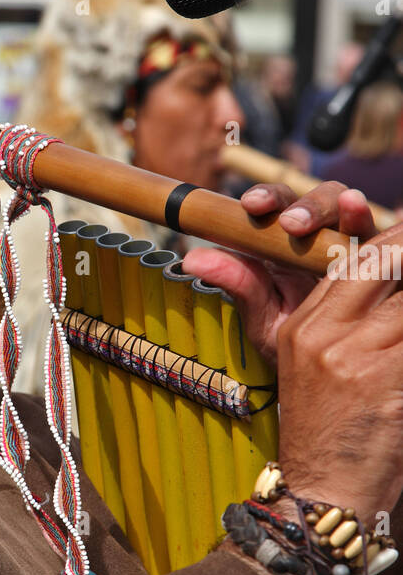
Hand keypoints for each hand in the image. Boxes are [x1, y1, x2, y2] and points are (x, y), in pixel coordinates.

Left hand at [182, 181, 374, 365]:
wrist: (337, 377)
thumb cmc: (297, 345)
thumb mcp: (265, 320)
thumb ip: (239, 286)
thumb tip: (192, 258)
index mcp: (288, 245)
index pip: (278, 208)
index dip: (267, 198)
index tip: (251, 205)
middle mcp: (323, 237)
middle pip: (322, 200)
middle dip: (309, 204)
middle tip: (293, 223)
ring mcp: (358, 246)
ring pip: (356, 212)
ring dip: (349, 209)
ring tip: (349, 208)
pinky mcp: (388, 261)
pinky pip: (390, 240)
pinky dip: (390, 228)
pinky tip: (392, 224)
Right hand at [258, 215, 402, 523]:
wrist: (324, 496)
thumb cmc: (328, 439)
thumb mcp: (305, 373)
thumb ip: (319, 321)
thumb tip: (279, 276)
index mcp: (302, 329)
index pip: (352, 262)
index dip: (392, 236)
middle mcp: (323, 336)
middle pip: (383, 263)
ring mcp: (355, 356)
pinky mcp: (386, 379)